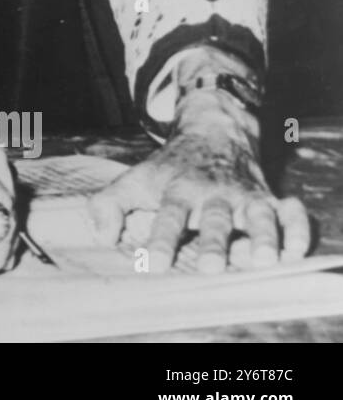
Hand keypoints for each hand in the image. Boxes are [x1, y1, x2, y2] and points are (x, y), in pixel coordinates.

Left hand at [90, 81, 310, 273]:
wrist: (212, 130)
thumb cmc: (169, 167)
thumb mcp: (135, 179)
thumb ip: (109, 205)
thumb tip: (101, 237)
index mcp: (179, 189)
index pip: (169, 216)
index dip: (161, 240)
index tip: (155, 265)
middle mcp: (214, 193)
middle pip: (215, 219)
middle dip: (213, 243)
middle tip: (209, 268)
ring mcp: (245, 195)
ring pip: (258, 216)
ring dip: (262, 237)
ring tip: (262, 261)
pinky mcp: (270, 198)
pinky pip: (291, 212)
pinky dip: (297, 229)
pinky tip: (294, 250)